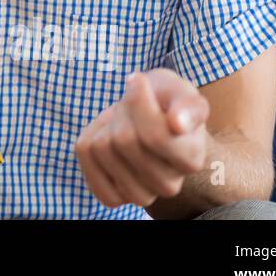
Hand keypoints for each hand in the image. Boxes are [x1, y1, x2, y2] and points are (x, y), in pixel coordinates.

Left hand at [74, 69, 209, 207]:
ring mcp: (140, 195)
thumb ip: (187, 104)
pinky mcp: (111, 196)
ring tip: (122, 122)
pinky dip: (88, 137)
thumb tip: (178, 123)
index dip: (138, 99)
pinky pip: (84, 158)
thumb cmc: (167, 103)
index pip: (154, 136)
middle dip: (122, 111)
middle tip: (131, 108)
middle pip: (124, 140)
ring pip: (101, 147)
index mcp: (191, 159)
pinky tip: (107, 137)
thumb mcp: (180, 91)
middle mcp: (169, 185)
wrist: (151, 123)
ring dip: (105, 124)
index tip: (137, 79)